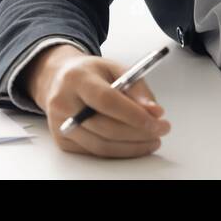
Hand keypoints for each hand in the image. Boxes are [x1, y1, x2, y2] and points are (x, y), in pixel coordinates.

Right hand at [27, 44, 169, 158]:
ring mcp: (60, 125)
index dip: (133, 114)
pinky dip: (119, 150)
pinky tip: (134, 143)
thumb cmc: (91, 73)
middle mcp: (63, 103)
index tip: (156, 121)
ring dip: (132, 146)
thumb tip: (154, 112)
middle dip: (138, 133)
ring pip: (101, 145)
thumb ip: (137, 88)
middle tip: (160, 130)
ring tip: (152, 139)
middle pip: (105, 127)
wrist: (60, 79)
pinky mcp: (63, 141)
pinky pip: (96, 152)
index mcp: (77, 78)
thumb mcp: (115, 68)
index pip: (106, 100)